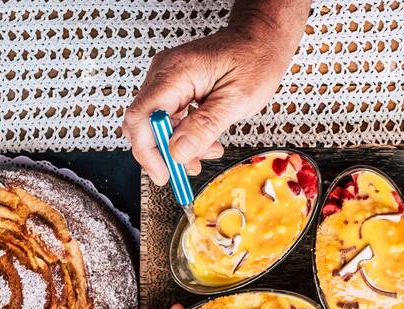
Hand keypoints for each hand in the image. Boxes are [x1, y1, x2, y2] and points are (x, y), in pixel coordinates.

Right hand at [122, 18, 297, 179]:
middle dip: (165, 152)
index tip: (163, 174)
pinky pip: (170, 115)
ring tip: (208, 152)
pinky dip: (184, 133)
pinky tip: (205, 141)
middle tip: (187, 170)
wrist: (262, 39)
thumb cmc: (254, 60)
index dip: (147, 152)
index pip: (142, 117)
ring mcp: (168, 78)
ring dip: (178, 145)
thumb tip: (177, 153)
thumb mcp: (236, 100)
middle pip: (145, 123)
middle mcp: (164, 73)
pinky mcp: (176, 85)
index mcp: (175, 74)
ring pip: (158, 123)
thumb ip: (204, 128)